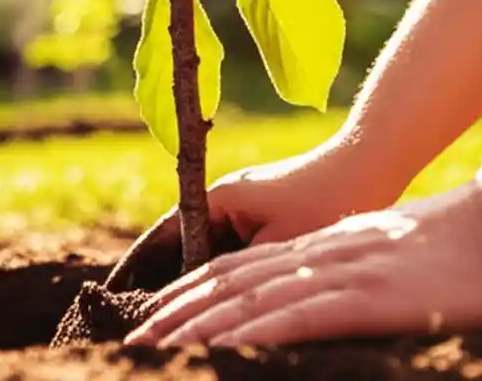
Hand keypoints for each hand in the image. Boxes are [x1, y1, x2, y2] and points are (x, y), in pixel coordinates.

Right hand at [105, 137, 403, 291]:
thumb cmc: (328, 200)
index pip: (161, 239)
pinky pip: (229, 253)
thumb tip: (208, 306)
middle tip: (131, 318)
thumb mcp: (280, 248)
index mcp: (217, 199)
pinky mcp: (264, 218)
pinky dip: (217, 276)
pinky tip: (213, 305)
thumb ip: (240, 277)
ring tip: (162, 318)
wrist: (372, 162)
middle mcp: (223, 200)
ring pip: (204, 253)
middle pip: (177, 247)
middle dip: (155, 282)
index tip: (109, 296)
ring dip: (186, 280)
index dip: (135, 270)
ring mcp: (243, 208)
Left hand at [124, 185, 481, 346]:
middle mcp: (320, 255)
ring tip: (155, 346)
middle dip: (176, 311)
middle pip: (230, 282)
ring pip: (250, 299)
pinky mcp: (368, 297)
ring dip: (196, 325)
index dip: (192, 291)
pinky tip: (219, 348)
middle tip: (133, 337)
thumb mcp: (389, 253)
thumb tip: (325, 299)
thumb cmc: (463, 245)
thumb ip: (350, 270)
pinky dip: (252, 333)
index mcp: (323, 246)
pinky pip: (297, 317)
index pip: (239, 269)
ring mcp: (341, 273)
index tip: (158, 315)